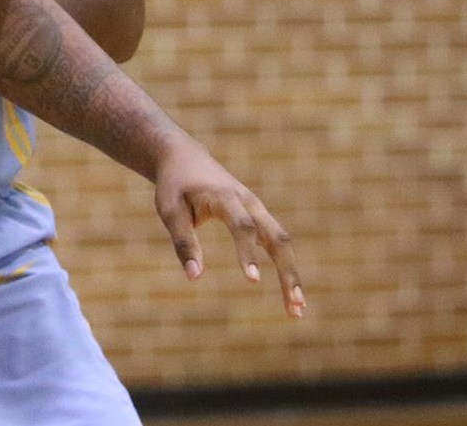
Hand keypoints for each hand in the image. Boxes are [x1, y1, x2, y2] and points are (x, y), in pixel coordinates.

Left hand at [153, 141, 305, 317]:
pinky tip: (290, 295)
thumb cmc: (174, 185)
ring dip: (291, 274)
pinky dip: (285, 267)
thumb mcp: (169, 210)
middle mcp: (248, 202)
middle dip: (287, 271)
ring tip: (297, 310)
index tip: (253, 281)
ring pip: (282, 242)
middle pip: (276, 237)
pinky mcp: (259, 217)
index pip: (242, 226)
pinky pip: (277, 243)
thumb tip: (194, 278)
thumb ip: (183, 242)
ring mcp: (257, 208)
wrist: (185, 157)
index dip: (248, 252)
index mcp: (225, 197)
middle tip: (295, 304)